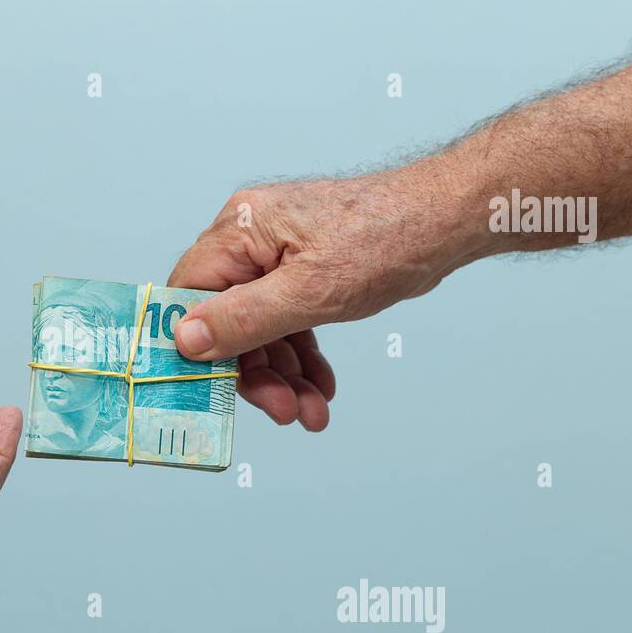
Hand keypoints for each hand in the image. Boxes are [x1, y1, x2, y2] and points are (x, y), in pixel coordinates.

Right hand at [167, 171, 481, 429]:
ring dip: (283, 374)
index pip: (189, 294)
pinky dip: (302, 357)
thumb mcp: (310, 291)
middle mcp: (250, 239)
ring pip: (260, 328)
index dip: (192, 346)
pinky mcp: (302, 271)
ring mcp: (276, 256)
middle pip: (226, 320)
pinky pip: (287, 321)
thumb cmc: (386, 239)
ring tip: (311, 411)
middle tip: (283, 411)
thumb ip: (244, 318)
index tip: (206, 390)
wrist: (447, 221)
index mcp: (240, 230)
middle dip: (255, 372)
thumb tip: (185, 340)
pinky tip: (320, 387)